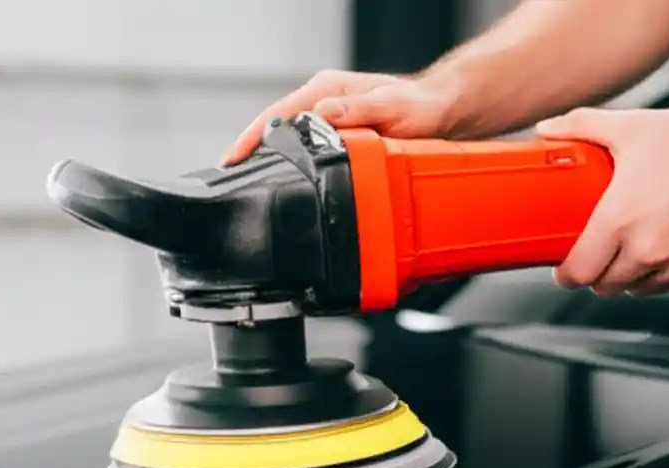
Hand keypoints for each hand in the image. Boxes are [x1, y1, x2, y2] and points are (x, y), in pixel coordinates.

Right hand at [222, 70, 455, 165]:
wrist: (439, 110)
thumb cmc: (419, 109)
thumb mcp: (390, 108)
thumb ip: (356, 111)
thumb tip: (321, 114)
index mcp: (327, 89)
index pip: (278, 112)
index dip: (251, 136)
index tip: (233, 157)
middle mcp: (322, 98)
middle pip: (273, 123)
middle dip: (248, 147)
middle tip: (229, 174)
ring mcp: (326, 112)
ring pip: (284, 134)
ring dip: (265, 154)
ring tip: (243, 178)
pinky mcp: (332, 127)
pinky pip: (300, 142)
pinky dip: (285, 157)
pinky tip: (275, 173)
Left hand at [536, 105, 668, 295]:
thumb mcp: (633, 127)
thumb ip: (582, 126)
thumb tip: (546, 129)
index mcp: (620, 221)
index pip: (577, 273)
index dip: (567, 274)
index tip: (566, 267)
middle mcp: (648, 252)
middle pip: (605, 286)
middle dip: (599, 273)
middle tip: (602, 252)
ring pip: (639, 289)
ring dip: (633, 275)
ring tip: (638, 246)